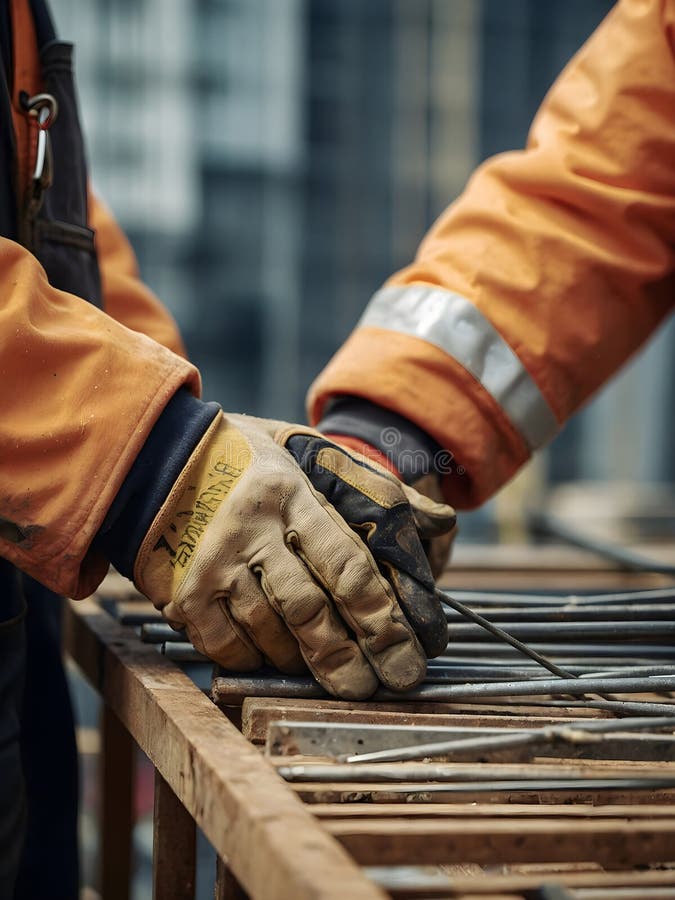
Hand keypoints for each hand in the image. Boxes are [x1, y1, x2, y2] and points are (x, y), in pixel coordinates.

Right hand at [134, 412, 451, 698]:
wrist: (154, 459)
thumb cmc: (247, 459)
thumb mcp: (307, 453)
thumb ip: (374, 488)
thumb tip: (441, 522)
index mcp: (289, 494)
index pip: (347, 566)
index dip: (381, 620)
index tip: (407, 657)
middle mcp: (250, 531)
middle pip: (310, 611)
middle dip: (351, 658)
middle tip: (380, 687)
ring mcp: (211, 565)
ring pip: (271, 634)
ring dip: (307, 662)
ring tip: (333, 674)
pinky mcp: (180, 593)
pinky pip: (226, 647)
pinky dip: (257, 661)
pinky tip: (275, 660)